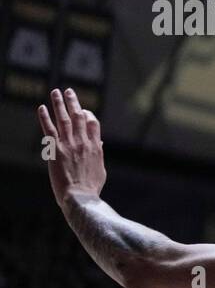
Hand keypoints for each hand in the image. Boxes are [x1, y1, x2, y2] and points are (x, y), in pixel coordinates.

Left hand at [37, 88, 105, 209]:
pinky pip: (49, 129)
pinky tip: (41, 107)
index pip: (92, 123)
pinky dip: (45, 117)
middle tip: (69, 91)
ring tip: (56, 92)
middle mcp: (83, 142)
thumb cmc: (91, 187)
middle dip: (74, 102)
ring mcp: (69, 144)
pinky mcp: (56, 149)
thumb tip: (99, 143)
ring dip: (60, 103)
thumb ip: (98, 153)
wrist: (80, 197)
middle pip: (78, 116)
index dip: (87, 114)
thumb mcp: (100, 169)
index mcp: (95, 146)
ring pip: (64, 118)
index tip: (82, 110)